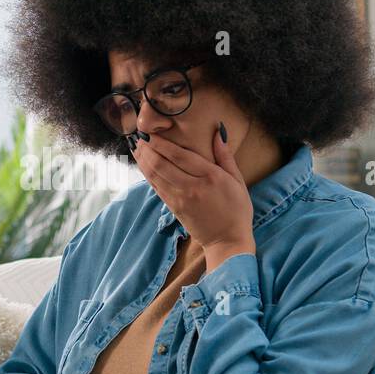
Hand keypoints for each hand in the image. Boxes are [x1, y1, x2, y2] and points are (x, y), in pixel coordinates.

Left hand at [130, 123, 255, 264]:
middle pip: (162, 164)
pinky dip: (147, 175)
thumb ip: (225, 156)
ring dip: (143, 160)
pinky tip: (143, 165)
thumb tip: (217, 133)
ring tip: (136, 148)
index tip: (151, 133)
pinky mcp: (174, 208)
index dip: (162, 144)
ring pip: (156, 176)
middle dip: (148, 149)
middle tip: (140, 137)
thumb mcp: (237, 181)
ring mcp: (181, 199)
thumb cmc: (236, 209)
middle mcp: (192, 187)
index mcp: (210, 177)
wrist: (227, 241)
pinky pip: (157, 188)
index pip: (180, 156)